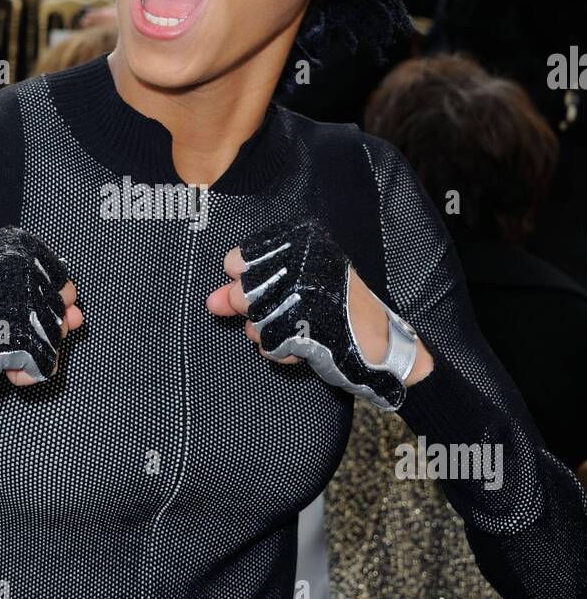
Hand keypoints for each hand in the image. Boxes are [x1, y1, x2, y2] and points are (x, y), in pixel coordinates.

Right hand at [0, 227, 83, 405]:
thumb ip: (22, 292)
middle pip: (60, 306)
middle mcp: (22, 275)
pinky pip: (45, 363)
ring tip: (0, 353)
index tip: (24, 311)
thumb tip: (74, 311)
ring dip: (33, 352)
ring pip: (54, 336)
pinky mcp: (19, 344)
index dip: (45, 301)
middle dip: (46, 327)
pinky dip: (28, 374)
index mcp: (11, 254)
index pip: (57, 275)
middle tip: (14, 333)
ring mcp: (22, 309)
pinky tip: (7, 371)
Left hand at [206, 219, 432, 409]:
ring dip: (272, 335)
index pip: (237, 260)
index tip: (266, 291)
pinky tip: (307, 345)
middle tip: (289, 313)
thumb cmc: (341, 309)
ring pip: (253, 323)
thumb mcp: (301, 287)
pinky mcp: (306, 330)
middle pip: (243, 294)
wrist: (386, 346)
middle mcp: (300, 268)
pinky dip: (285, 352)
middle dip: (258, 313)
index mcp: (299, 246)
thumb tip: (212, 302)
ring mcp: (304, 299)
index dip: (246, 282)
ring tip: (301, 329)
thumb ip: (252, 290)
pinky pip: (270, 346)